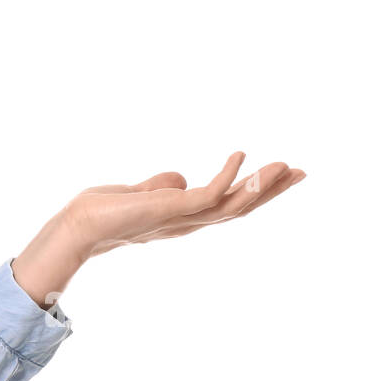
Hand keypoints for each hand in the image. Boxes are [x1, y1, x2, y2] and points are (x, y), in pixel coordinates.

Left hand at [61, 152, 305, 262]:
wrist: (78, 225)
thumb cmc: (103, 212)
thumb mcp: (141, 193)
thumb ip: (162, 186)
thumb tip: (181, 177)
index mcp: (184, 218)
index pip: (228, 204)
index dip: (255, 191)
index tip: (281, 173)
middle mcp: (188, 222)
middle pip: (240, 208)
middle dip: (271, 191)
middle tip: (301, 172)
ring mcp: (182, 218)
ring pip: (233, 205)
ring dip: (261, 185)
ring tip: (286, 165)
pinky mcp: (171, 209)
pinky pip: (208, 194)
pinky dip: (228, 176)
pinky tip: (241, 155)